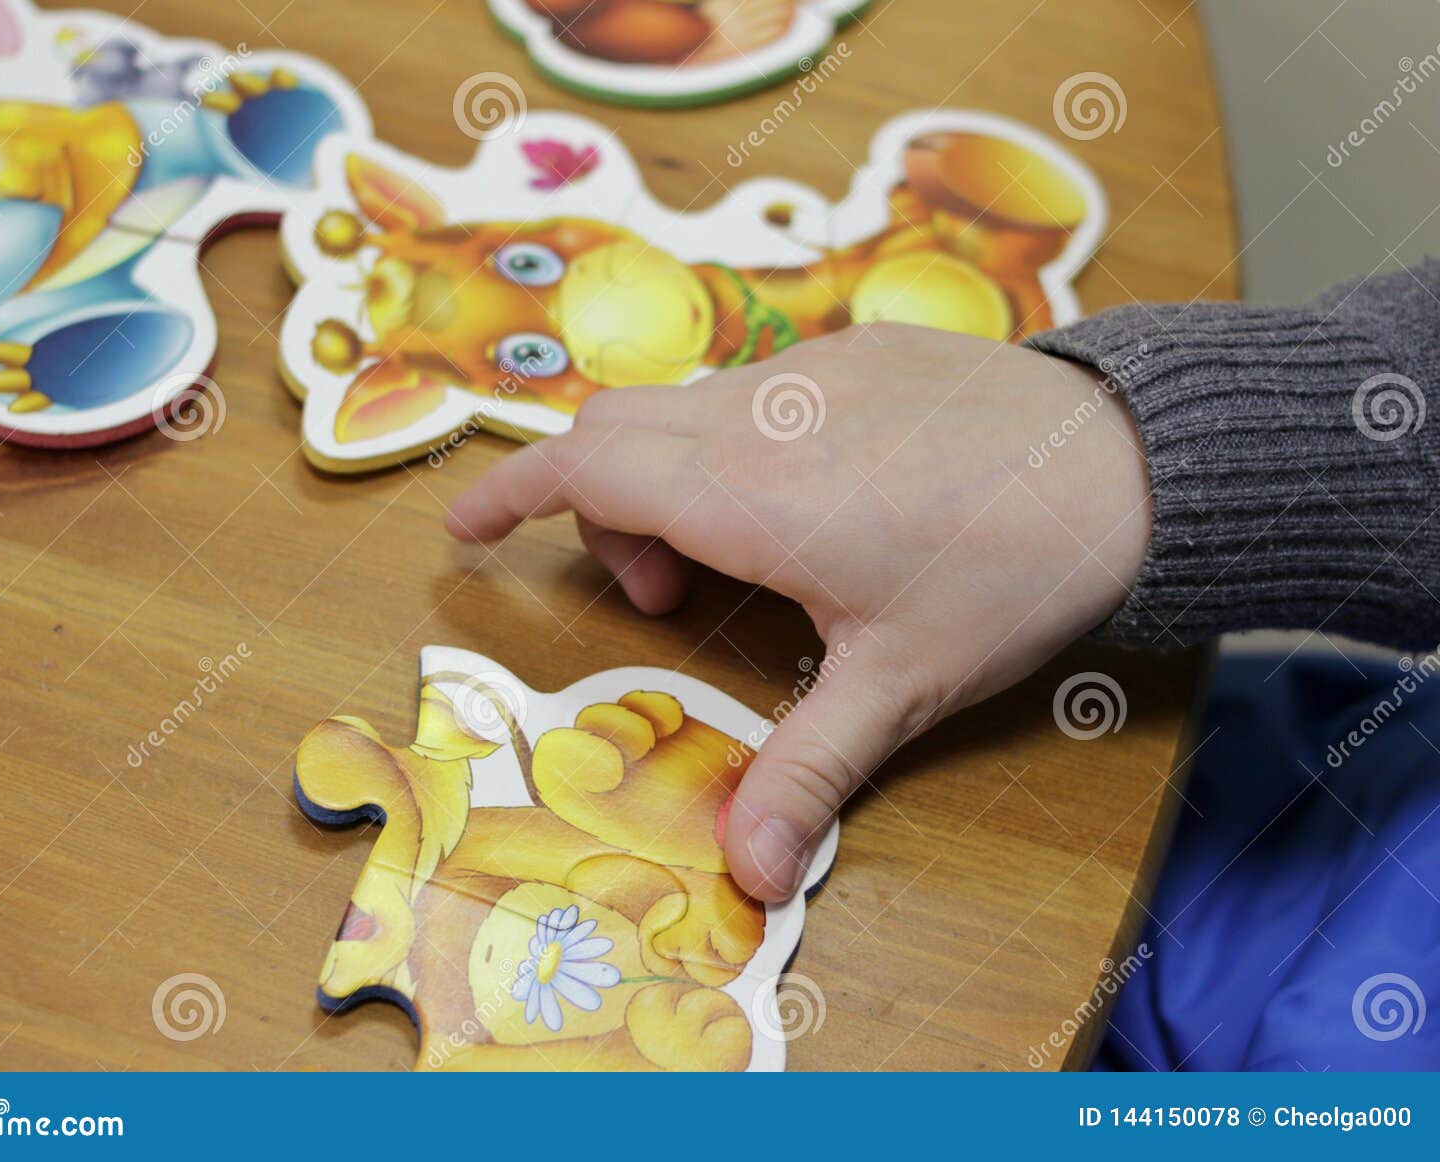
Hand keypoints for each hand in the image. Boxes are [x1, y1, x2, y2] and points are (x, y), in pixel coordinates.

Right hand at [446, 323, 1150, 901]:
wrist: (1128, 460)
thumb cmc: (1011, 571)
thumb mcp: (900, 685)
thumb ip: (806, 771)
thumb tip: (745, 875)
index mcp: (745, 494)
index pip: (582, 471)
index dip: (508, 497)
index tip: (464, 530)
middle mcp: (756, 413)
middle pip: (612, 433)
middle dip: (596, 510)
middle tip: (659, 596)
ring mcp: (806, 366)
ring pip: (679, 408)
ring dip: (668, 479)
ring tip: (748, 563)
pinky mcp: (854, 347)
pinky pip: (747, 387)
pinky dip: (730, 443)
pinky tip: (814, 501)